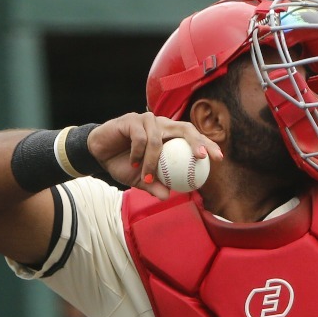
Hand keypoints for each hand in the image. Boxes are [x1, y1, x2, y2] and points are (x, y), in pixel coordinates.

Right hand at [88, 114, 223, 198]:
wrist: (98, 153)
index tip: (219, 158)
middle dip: (197, 141)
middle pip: (184, 127)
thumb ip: (154, 186)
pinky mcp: (130, 119)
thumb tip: (169, 197)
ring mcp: (145, 120)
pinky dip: (138, 154)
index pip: (192, 136)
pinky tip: (134, 163)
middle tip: (202, 158)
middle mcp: (160, 124)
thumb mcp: (140, 180)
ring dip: (153, 161)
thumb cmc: (123, 163)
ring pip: (157, 139)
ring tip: (146, 176)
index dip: (207, 144)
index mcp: (168, 134)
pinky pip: (140, 138)